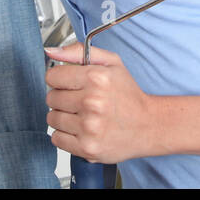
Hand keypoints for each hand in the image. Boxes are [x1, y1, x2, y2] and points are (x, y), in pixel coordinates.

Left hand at [44, 44, 159, 163]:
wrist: (148, 126)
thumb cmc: (128, 95)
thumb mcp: (111, 63)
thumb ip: (78, 52)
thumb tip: (51, 52)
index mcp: (96, 78)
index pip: (52, 77)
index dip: (60, 79)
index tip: (70, 84)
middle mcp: (92, 102)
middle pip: (51, 98)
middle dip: (62, 98)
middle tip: (80, 101)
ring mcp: (89, 127)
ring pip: (52, 119)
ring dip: (63, 117)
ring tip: (82, 116)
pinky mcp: (87, 148)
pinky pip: (57, 139)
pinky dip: (66, 135)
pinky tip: (81, 130)